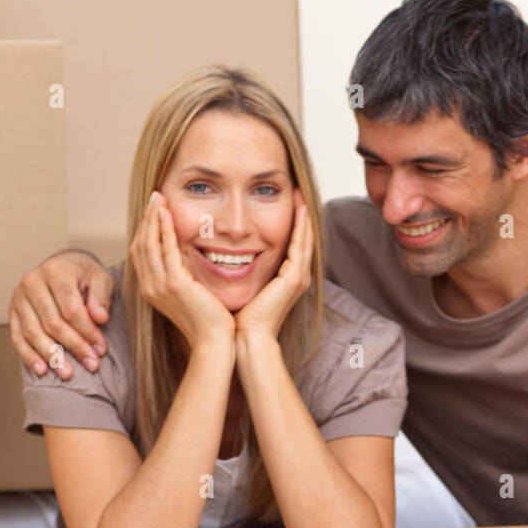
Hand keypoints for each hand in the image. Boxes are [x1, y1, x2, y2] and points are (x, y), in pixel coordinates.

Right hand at [8, 251, 113, 378]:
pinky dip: (29, 356)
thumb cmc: (82, 276)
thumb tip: (100, 318)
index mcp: (55, 271)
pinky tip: (42, 370)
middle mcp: (32, 282)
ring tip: (68, 374)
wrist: (60, 268)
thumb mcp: (99, 278)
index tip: (101, 349)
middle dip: (74, 346)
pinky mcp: (12, 312)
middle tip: (91, 365)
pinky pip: (17, 338)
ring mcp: (19, 298)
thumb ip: (101, 296)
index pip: (71, 308)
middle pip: (52, 323)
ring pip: (33, 332)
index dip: (87, 331)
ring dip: (52, 356)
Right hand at [130, 192, 235, 350]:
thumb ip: (183, 279)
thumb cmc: (208, 323)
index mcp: (152, 291)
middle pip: (141, 245)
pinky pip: (165, 249)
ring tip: (159, 198)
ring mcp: (160, 286)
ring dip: (153, 218)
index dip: (145, 230)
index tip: (154, 210)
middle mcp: (151, 288)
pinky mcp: (175, 284)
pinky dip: (165, 229)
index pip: (141, 253)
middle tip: (155, 197)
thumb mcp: (190, 296)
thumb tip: (186, 263)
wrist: (214, 343)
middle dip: (147, 218)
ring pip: (149, 243)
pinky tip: (167, 213)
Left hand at [234, 196, 311, 343]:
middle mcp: (296, 277)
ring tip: (299, 193)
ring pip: (304, 239)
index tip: (284, 201)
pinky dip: (301, 226)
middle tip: (297, 189)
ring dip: (303, 215)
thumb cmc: (239, 319)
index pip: (291, 244)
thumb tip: (222, 256)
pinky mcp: (294, 279)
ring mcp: (298, 278)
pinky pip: (300, 245)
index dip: (291, 223)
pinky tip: (299, 209)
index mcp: (285, 280)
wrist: (247, 338)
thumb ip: (239, 270)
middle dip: (300, 214)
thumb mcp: (241, 287)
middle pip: (302, 238)